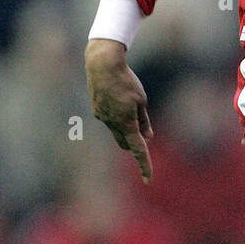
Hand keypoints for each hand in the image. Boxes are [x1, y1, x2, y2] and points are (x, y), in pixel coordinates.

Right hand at [85, 38, 153, 182]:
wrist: (102, 64)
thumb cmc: (126, 80)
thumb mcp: (141, 100)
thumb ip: (143, 121)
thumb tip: (147, 138)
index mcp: (126, 122)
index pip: (138, 149)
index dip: (145, 165)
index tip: (148, 179)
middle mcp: (112, 123)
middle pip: (125, 143)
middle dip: (133, 144)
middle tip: (142, 133)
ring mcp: (102, 117)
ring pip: (116, 130)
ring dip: (124, 127)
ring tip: (129, 104)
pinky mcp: (96, 109)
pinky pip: (109, 118)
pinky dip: (116, 115)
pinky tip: (116, 96)